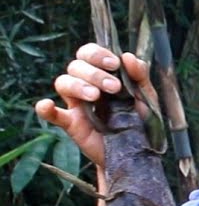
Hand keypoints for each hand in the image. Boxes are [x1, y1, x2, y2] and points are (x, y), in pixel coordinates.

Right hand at [32, 43, 156, 169]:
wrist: (138, 151)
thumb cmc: (141, 120)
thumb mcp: (146, 97)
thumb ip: (140, 76)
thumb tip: (129, 56)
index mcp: (103, 74)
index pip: (88, 54)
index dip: (97, 54)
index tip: (114, 64)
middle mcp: (86, 85)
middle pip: (76, 66)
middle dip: (94, 73)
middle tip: (115, 88)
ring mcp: (77, 104)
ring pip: (63, 82)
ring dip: (78, 85)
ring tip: (96, 97)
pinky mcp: (72, 124)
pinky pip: (52, 114)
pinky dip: (45, 108)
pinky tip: (47, 105)